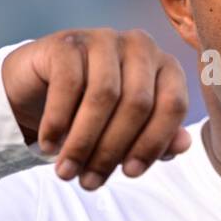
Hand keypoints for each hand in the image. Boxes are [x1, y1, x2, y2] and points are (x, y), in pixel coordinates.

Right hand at [1, 28, 190, 188]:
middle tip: (89, 181)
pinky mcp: (67, 42)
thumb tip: (182, 145)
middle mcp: (140, 46)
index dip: (153, 144)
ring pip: (103, 95)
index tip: (130, 174)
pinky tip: (49, 145)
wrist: (37, 89)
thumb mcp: (128, 130)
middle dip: (112, 150)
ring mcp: (103, 39)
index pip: (173, 105)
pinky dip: (58, 121)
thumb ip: (158, 138)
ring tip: (66, 171)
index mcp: (165, 66)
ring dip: (82, 142)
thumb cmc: (93, 112)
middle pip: (138, 103)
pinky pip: (68, 84)